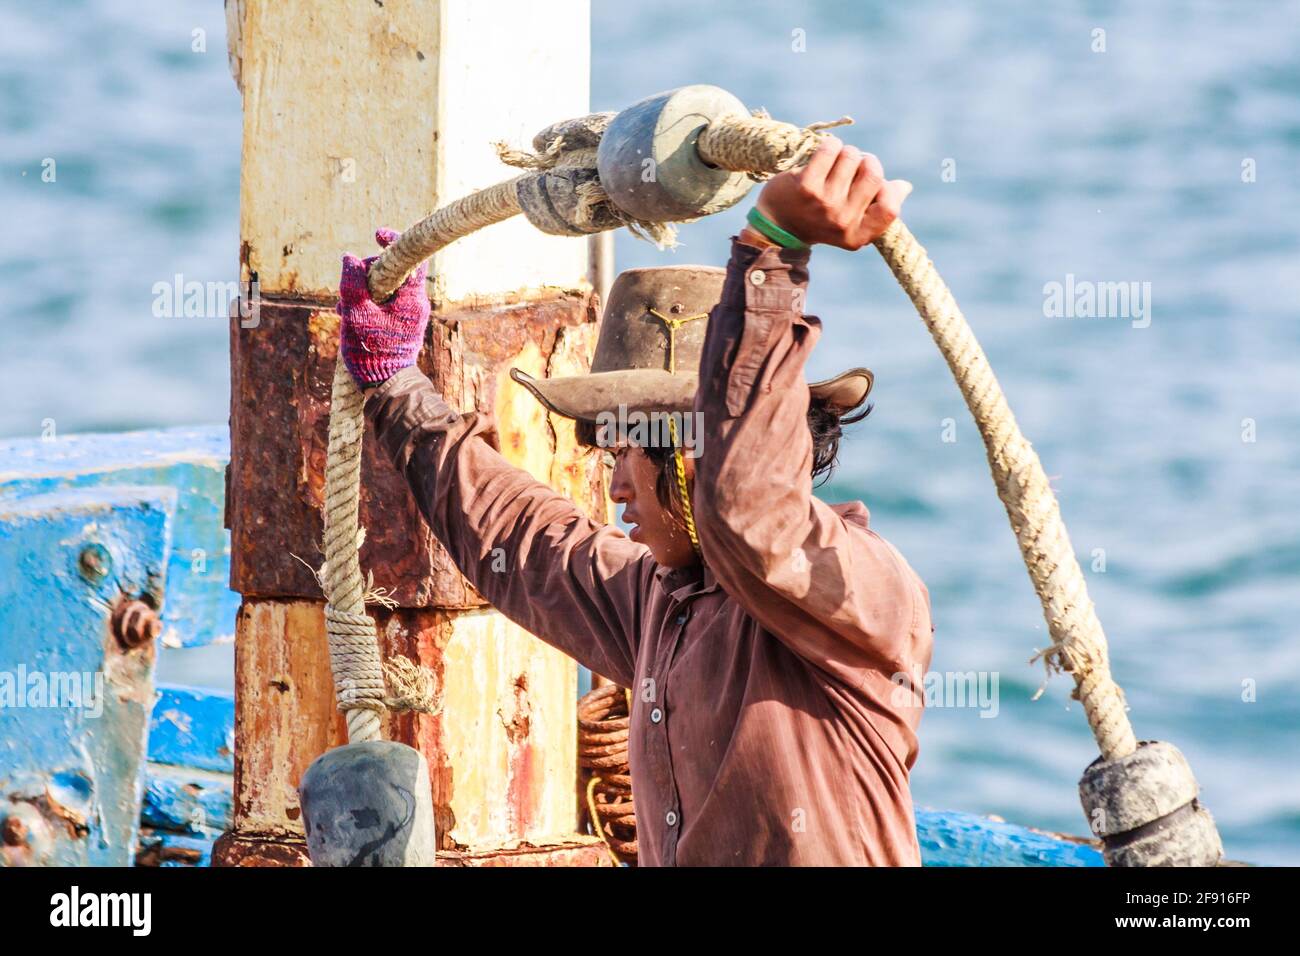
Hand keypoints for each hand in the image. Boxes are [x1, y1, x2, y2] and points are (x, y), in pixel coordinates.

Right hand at [337, 227, 430, 387]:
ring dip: (362, 291)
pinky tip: (349, 315)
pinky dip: (366, 303)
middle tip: (347, 291)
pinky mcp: (401, 323)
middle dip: (366, 274)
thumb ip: (352, 284)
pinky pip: (384, 302)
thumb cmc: (372, 352)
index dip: (394, 240)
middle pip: (391, 270)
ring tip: (343, 308)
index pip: (411, 256)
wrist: (385, 386)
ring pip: (384, 287)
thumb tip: (349, 257)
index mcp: (411, 297)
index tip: (377, 235)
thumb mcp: (356, 314)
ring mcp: (409, 313)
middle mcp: (415, 302)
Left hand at [755, 137, 911, 250]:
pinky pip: (830, 149)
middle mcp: (842, 222)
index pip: (890, 209)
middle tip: (852, 166)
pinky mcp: (806, 185)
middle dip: (865, 162)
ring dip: (845, 152)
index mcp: (857, 235)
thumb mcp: (850, 225)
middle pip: (873, 173)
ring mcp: (824, 203)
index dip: (889, 190)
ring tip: (834, 162)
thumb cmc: (819, 219)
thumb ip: (878, 209)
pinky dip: (829, 146)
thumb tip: (904, 186)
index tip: (875, 186)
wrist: (777, 226)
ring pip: (852, 156)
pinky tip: (823, 155)